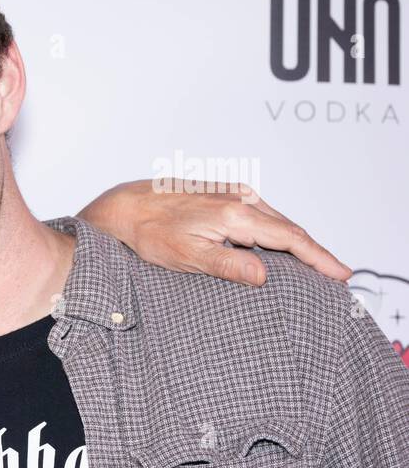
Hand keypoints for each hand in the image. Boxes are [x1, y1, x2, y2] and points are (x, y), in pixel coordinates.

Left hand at [78, 179, 352, 286]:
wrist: (125, 206)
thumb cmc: (150, 233)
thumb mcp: (187, 256)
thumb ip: (227, 264)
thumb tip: (264, 274)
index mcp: (236, 214)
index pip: (290, 239)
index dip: (319, 258)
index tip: (341, 274)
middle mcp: (240, 198)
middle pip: (289, 228)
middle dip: (314, 252)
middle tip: (335, 274)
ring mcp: (233, 192)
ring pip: (275, 220)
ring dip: (294, 242)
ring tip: (313, 264)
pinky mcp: (224, 193)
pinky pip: (260, 215)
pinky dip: (274, 231)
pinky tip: (276, 246)